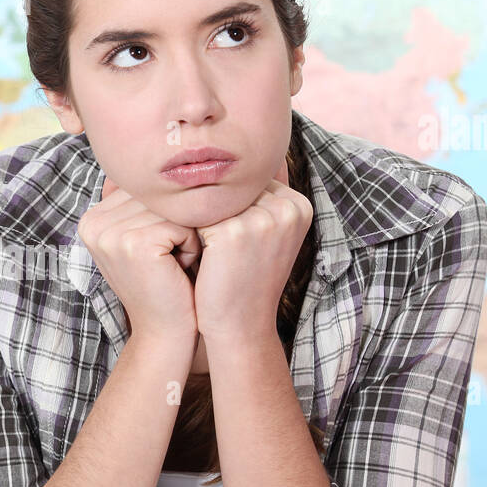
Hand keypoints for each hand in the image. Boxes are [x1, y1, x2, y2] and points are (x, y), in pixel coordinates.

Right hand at [78, 177, 201, 346]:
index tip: (158, 252)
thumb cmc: (165, 284)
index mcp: (91, 218)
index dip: (164, 217)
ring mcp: (111, 233)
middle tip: (168, 261)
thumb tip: (156, 159)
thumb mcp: (145, 239)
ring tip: (173, 264)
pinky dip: (192, 245)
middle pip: (158, 196)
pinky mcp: (135, 243)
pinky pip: (182, 223)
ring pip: (172, 208)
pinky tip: (178, 269)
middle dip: (176, 225)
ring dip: (186, 235)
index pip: (144, 190)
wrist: (166, 332)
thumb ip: (140, 203)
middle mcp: (93, 222)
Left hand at [192, 159, 312, 341]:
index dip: (229, 205)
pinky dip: (188, 231)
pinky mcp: (233, 231)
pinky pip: (196, 215)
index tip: (225, 233)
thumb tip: (231, 159)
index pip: (249, 183)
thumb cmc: (245, 281)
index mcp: (299, 204)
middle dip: (214, 208)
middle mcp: (286, 207)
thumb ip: (257, 201)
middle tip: (208, 239)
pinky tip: (193, 253)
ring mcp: (262, 218)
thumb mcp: (263, 236)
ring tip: (198, 245)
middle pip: (232, 189)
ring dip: (198, 218)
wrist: (241, 327)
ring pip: (212, 200)